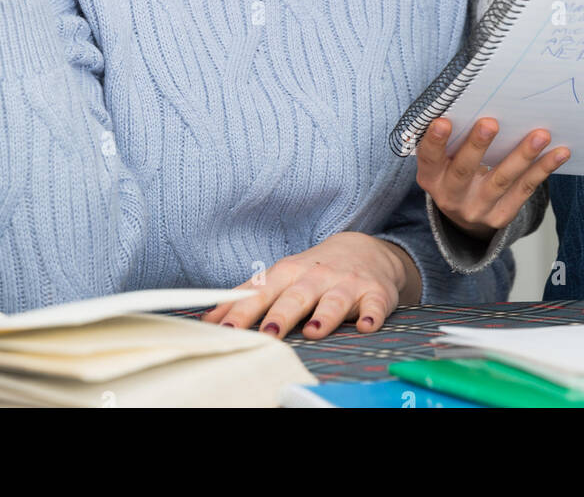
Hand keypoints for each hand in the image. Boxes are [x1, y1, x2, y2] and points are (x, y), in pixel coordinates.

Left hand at [200, 232, 415, 338]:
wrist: (364, 249)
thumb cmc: (313, 271)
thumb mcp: (280, 278)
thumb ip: (247, 299)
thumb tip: (207, 321)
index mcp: (289, 273)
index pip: (262, 293)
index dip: (243, 312)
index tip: (226, 330)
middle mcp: (317, 276)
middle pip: (296, 296)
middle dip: (281, 315)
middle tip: (267, 334)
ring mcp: (347, 283)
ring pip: (334, 300)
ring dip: (325, 315)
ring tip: (314, 331)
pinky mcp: (376, 292)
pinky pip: (375, 305)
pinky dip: (371, 315)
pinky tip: (365, 326)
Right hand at [415, 117, 568, 238]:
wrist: (464, 213)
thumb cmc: (455, 170)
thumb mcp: (444, 159)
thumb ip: (454, 138)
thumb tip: (480, 101)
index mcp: (431, 177)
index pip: (429, 158)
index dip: (434, 141)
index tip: (443, 121)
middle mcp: (450, 196)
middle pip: (464, 171)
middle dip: (477, 147)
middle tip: (490, 123)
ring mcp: (477, 208)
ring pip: (501, 180)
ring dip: (522, 155)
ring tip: (540, 135)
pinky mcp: (501, 215)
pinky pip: (524, 189)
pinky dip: (543, 169)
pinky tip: (559, 153)